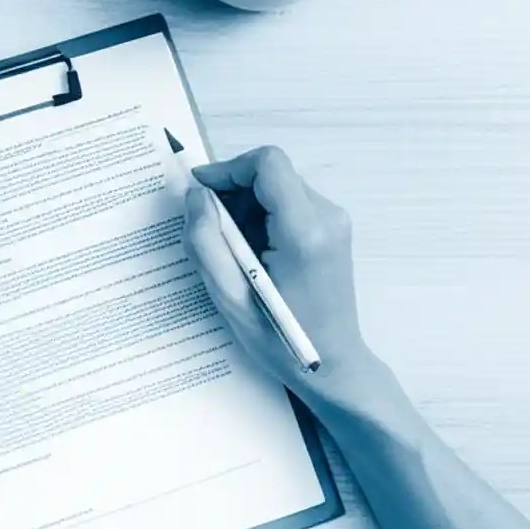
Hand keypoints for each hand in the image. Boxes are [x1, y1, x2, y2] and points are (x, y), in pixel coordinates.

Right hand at [182, 146, 368, 398]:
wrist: (333, 365)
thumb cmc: (281, 340)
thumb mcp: (230, 298)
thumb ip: (206, 242)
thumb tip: (195, 195)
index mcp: (304, 233)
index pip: (268, 164)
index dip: (227, 168)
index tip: (199, 191)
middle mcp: (327, 218)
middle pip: (270, 173)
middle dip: (233, 193)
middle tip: (212, 232)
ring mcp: (334, 222)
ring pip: (276, 186)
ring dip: (246, 207)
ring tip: (234, 251)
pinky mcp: (332, 228)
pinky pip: (287, 202)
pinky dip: (261, 216)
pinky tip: (252, 253)